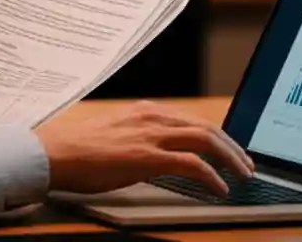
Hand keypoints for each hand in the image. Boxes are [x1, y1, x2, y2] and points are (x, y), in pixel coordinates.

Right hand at [35, 100, 255, 196]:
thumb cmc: (76, 150)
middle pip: (206, 127)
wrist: (56, 153)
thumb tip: (153, 156)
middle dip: (231, 146)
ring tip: (242, 175)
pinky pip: (193, 164)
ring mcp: (152, 136)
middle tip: (245, 164)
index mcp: (144, 112)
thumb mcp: (113, 137)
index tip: (227, 149)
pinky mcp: (149, 156)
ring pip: (206, 140)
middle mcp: (152, 118)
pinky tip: (219, 188)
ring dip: (230, 158)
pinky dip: (212, 176)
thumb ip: (136, 140)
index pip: (191, 120)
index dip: (215, 135)